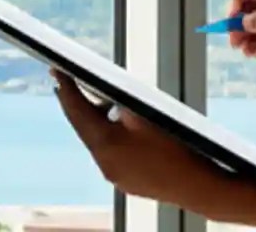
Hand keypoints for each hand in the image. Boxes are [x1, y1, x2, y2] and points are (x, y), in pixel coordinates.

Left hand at [50, 69, 230, 208]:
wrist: (199, 185)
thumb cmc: (177, 148)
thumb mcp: (147, 114)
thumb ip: (120, 102)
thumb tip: (104, 93)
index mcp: (105, 145)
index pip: (77, 111)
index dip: (67, 88)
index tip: (56, 71)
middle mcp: (104, 163)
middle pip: (83, 128)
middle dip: (75, 104)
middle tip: (64, 82)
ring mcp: (114, 175)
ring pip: (96, 141)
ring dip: (94, 121)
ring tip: (94, 101)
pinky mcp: (126, 181)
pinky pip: (110, 154)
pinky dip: (110, 138)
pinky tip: (118, 127)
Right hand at [227, 0, 255, 96]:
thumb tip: (246, 21)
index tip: (236, 12)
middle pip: (242, 5)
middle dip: (234, 16)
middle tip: (233, 33)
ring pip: (242, 25)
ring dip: (236, 33)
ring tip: (239, 45)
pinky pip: (248, 43)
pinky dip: (244, 46)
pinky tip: (249, 52)